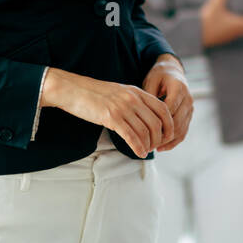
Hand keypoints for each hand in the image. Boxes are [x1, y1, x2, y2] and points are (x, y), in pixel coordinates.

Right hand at [40, 67, 173, 156]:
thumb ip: (134, 102)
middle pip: (157, 122)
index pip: (163, 108)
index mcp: (137, 92)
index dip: (169, 124)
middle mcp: (133, 99)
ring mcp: (123, 108)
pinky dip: (138, 147)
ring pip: (145, 131)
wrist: (73, 90)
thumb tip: (145, 119)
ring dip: (148, 145)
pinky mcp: (111, 117)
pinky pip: (131, 136)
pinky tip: (140, 153)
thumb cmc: (95, 94)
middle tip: (156, 147)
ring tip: (146, 151)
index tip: (167, 135)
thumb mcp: (119, 92)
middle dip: (160, 138)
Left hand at [143, 54, 191, 151]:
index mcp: (179, 88)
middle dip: (162, 135)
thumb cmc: (159, 76)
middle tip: (147, 143)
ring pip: (181, 129)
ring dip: (167, 141)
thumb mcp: (151, 81)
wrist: (172, 71)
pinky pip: (183, 131)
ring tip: (152, 147)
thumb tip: (143, 116)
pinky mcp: (189, 115)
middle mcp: (188, 99)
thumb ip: (149, 97)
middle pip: (177, 122)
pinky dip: (173, 141)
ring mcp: (190, 108)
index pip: (169, 110)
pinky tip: (161, 148)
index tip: (143, 132)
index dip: (157, 122)